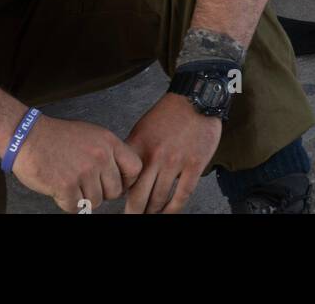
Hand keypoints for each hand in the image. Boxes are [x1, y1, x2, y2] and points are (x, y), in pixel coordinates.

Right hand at [11, 114, 141, 213]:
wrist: (27, 136)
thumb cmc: (57, 137)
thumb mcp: (91, 135)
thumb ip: (108, 152)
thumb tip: (122, 176)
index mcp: (108, 141)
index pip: (135, 168)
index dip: (126, 180)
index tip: (114, 182)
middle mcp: (100, 155)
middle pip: (115, 191)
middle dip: (100, 192)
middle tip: (84, 182)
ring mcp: (84, 171)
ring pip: (95, 202)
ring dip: (82, 198)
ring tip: (70, 181)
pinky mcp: (67, 186)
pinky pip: (76, 208)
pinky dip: (67, 203)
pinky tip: (59, 187)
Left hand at [124, 92, 223, 213]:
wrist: (195, 99)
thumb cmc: (169, 113)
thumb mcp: (143, 127)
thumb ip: (133, 150)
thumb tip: (123, 173)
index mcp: (140, 145)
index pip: (124, 179)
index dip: (120, 195)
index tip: (119, 202)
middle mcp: (156, 156)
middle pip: (139, 196)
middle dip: (135, 212)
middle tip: (133, 216)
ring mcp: (175, 162)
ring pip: (160, 199)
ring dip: (154, 211)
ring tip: (151, 214)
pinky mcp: (194, 165)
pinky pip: (182, 195)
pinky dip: (173, 209)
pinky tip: (168, 212)